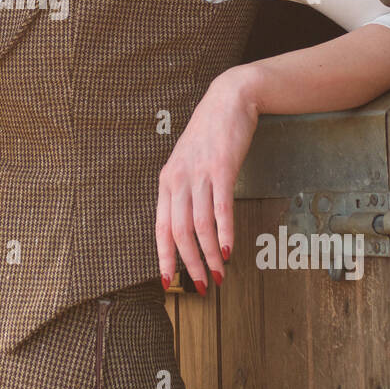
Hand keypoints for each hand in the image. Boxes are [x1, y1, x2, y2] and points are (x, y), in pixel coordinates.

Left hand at [155, 69, 259, 294]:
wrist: (229, 101)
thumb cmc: (209, 137)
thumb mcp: (188, 164)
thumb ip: (185, 193)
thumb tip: (187, 228)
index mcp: (166, 182)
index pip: (160, 228)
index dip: (164, 257)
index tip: (169, 282)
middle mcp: (178, 180)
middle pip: (179, 232)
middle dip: (189, 264)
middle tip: (202, 287)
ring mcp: (199, 174)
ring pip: (199, 226)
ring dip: (208, 255)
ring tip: (219, 275)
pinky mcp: (221, 169)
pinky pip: (220, 208)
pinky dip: (224, 233)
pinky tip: (227, 250)